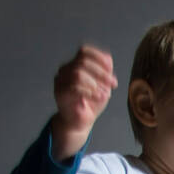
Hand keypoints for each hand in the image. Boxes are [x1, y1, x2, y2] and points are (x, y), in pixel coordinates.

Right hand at [50, 44, 116, 161]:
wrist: (81, 121)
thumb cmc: (92, 102)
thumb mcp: (103, 85)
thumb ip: (105, 71)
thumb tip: (108, 59)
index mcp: (75, 65)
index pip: (84, 52)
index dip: (98, 57)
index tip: (111, 69)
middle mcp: (65, 70)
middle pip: (83, 62)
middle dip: (101, 73)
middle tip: (113, 84)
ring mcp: (60, 81)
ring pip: (78, 74)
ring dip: (96, 84)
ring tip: (105, 94)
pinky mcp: (60, 93)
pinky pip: (75, 88)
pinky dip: (91, 93)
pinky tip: (100, 98)